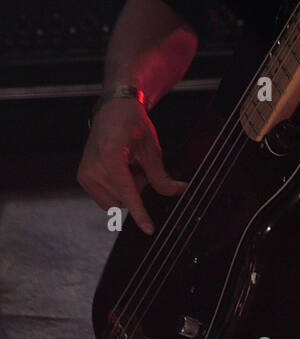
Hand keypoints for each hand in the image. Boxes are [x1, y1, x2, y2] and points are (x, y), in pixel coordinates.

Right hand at [77, 98, 187, 235]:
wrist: (114, 109)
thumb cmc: (132, 124)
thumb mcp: (152, 150)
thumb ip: (162, 176)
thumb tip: (178, 191)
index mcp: (111, 158)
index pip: (128, 193)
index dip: (140, 213)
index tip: (149, 229)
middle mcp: (93, 168)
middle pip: (123, 200)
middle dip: (137, 190)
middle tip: (140, 167)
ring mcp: (85, 173)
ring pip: (114, 202)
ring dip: (126, 191)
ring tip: (129, 167)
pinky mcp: (83, 177)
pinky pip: (105, 198)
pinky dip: (117, 190)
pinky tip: (120, 171)